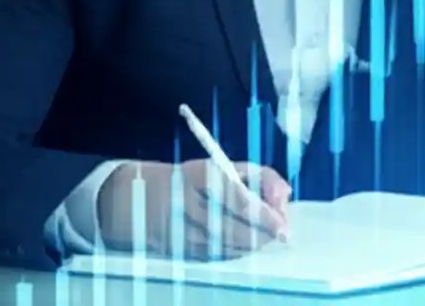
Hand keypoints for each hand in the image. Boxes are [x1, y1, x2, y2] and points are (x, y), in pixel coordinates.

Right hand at [96, 160, 290, 259]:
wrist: (139, 198)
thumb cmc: (193, 180)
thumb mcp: (221, 167)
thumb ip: (260, 176)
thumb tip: (285, 195)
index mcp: (195, 175)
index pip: (233, 196)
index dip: (261, 212)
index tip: (283, 224)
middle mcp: (184, 204)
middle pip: (233, 227)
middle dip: (262, 232)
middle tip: (281, 231)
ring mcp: (180, 231)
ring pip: (228, 246)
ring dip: (253, 243)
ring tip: (264, 234)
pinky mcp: (180, 251)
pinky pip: (219, 256)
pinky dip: (238, 251)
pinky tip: (244, 242)